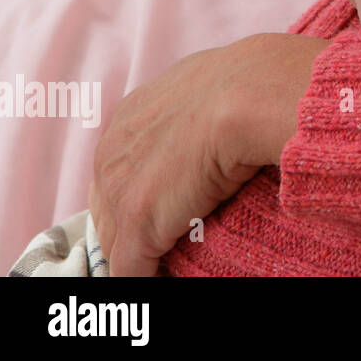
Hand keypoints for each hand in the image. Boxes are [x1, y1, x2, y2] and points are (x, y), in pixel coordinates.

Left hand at [90, 32, 330, 275]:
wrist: (250, 95)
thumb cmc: (251, 84)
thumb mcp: (215, 85)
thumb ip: (201, 108)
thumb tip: (228, 116)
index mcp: (130, 116)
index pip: (122, 166)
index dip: (143, 188)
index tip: (167, 202)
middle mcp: (113, 151)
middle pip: (110, 204)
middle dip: (132, 223)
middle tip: (168, 236)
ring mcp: (121, 190)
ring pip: (117, 238)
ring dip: (143, 251)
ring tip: (171, 261)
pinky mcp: (138, 227)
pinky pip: (131, 268)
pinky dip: (149, 276)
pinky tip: (169, 276)